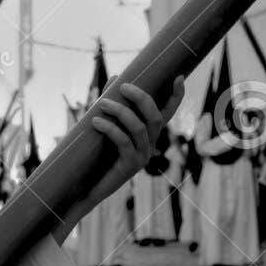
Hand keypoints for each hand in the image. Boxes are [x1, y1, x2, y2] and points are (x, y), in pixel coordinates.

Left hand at [57, 77, 184, 241]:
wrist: (87, 188)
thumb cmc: (96, 154)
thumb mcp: (105, 126)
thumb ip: (112, 104)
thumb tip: (115, 78)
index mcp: (148, 135)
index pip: (167, 114)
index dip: (176, 97)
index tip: (179, 77)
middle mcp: (150, 145)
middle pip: (155, 117)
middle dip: (142, 98)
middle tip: (124, 86)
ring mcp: (142, 156)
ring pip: (139, 127)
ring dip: (120, 111)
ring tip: (102, 103)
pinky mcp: (130, 166)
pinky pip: (124, 142)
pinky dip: (110, 128)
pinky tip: (96, 121)